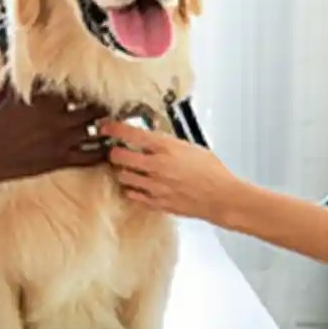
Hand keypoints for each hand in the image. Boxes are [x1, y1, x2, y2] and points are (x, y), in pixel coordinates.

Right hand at [0, 81, 109, 193]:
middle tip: (115, 104)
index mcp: (47, 100)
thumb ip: (16, 79)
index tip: (96, 85)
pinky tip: (111, 149)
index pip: (75, 89)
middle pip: (93, 109)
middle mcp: (59, 118)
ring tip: (119, 123)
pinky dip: (103, 153)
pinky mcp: (61, 159)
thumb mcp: (4, 96)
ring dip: (109, 127)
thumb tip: (16, 63)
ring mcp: (62, 140)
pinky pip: (89, 157)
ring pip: (96, 132)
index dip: (88, 88)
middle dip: (104, 106)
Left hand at [100, 121, 246, 224]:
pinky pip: (133, 195)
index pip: (132, 133)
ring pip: (123, 176)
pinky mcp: (156, 202)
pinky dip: (132, 189)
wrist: (221, 197)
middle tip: (116, 150)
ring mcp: (155, 186)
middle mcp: (157, 166)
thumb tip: (154, 139)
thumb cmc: (212, 172)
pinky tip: (138, 185)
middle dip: (114, 152)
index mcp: (166, 148)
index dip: (114, 128)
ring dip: (123, 171)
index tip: (106, 126)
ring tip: (130, 168)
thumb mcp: (191, 147)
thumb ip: (169, 143)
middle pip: (120, 156)